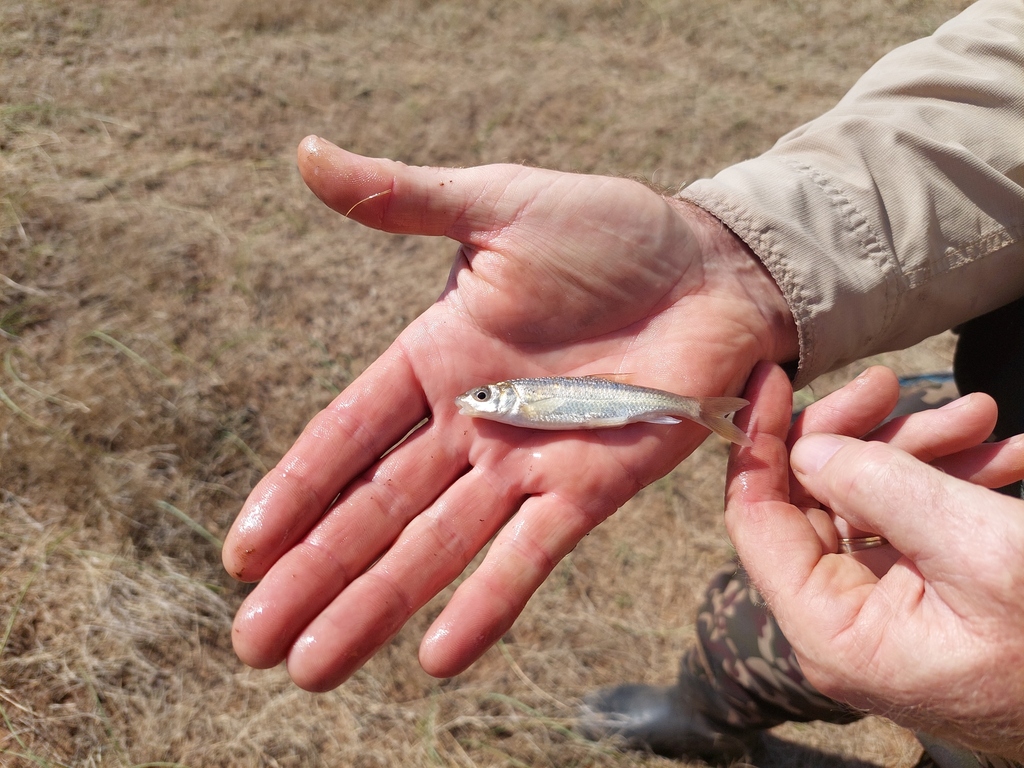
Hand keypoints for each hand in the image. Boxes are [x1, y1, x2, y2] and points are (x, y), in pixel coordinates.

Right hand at [222, 137, 796, 690]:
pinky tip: (435, 657)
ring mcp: (527, 463)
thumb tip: (304, 155)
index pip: (344, 438)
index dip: (293, 494)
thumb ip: (404, 199)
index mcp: (436, 360)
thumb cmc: (609, 230)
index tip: (240, 553)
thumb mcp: (499, 203)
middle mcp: (470, 425)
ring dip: (376, 606)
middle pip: (376, 511)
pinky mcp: (590, 489)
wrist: (712, 266)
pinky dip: (486, 603)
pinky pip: (529, 554)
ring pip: (436, 546)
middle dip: (315, 576)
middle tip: (253, 645)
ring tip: (314, 665)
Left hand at [725, 362, 1023, 757]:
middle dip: (860, 438)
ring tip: (981, 417)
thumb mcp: (978, 548)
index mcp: (831, 631)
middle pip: (811, 502)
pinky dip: (946, 488)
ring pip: (864, 506)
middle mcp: (838, 626)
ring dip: (918, 455)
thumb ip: (882, 488)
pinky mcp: (916, 606)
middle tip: (892, 385)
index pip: (755, 518)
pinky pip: (908, 530)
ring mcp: (877, 617)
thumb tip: (809, 449)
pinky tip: (1004, 458)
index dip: (759, 440)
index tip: (771, 376)